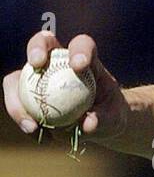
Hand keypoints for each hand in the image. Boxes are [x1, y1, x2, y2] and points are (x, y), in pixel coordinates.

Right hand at [3, 31, 127, 137]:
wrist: (99, 124)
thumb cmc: (110, 115)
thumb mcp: (114, 119)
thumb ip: (104, 119)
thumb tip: (87, 124)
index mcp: (86, 59)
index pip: (82, 44)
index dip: (79, 49)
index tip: (78, 65)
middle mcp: (58, 61)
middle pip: (42, 43)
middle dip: (36, 48)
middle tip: (37, 65)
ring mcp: (39, 75)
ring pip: (19, 76)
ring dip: (19, 97)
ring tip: (32, 124)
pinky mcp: (26, 93)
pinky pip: (16, 102)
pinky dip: (22, 118)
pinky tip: (35, 133)